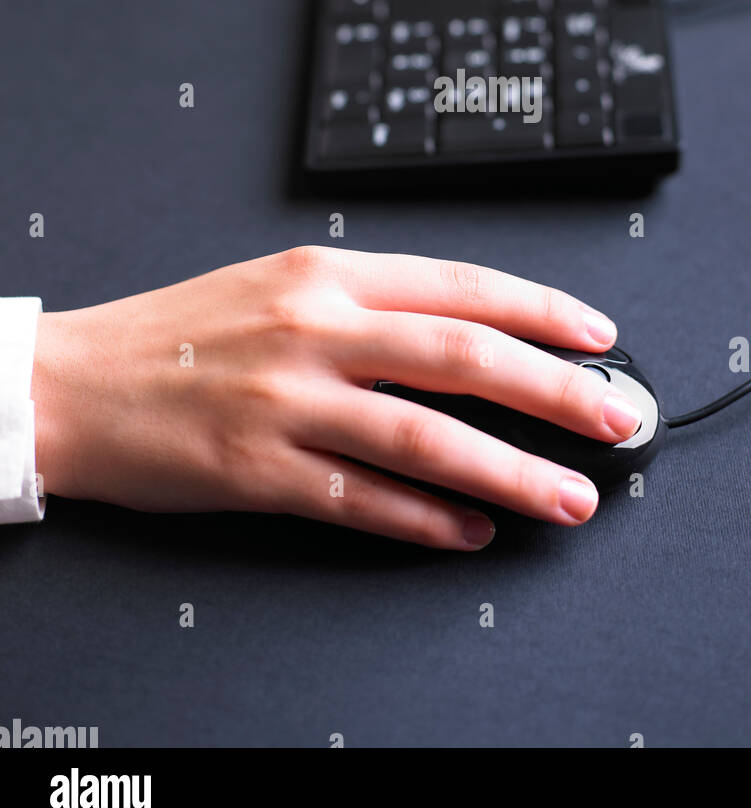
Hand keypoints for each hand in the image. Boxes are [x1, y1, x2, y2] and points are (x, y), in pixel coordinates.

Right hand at [31, 247, 638, 549]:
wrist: (78, 379)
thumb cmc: (184, 331)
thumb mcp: (280, 284)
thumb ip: (370, 302)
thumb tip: (471, 335)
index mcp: (327, 275)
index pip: (460, 286)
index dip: (541, 310)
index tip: (597, 335)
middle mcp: (316, 330)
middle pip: (462, 356)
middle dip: (554, 390)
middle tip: (615, 419)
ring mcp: (288, 402)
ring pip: (425, 438)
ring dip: (510, 472)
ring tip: (569, 496)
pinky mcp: (258, 471)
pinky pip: (361, 501)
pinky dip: (426, 521)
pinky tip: (472, 533)